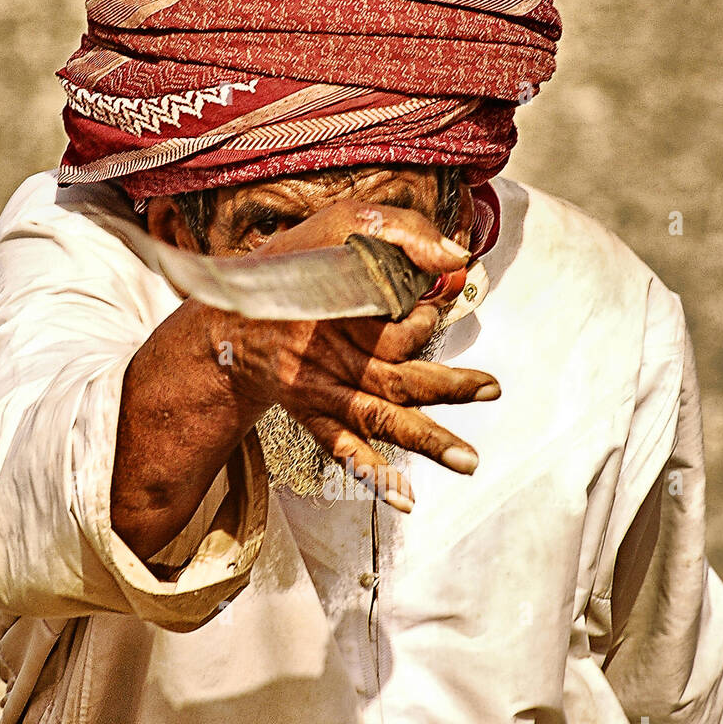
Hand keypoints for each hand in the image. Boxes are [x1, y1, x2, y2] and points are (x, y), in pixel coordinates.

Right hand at [203, 198, 500, 510]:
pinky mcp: (314, 415)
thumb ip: (403, 234)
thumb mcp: (342, 225)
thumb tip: (458, 260)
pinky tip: (404, 498)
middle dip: (448, 387)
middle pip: (399, 379)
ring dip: (427, 442)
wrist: (231, 318)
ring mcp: (325, 392)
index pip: (397, 326)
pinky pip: (344, 450)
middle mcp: (337, 358)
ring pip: (382, 420)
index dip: (422, 319)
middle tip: (491, 388)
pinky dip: (374, 475)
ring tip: (468, 461)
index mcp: (345, 311)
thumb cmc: (293, 266)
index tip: (436, 309)